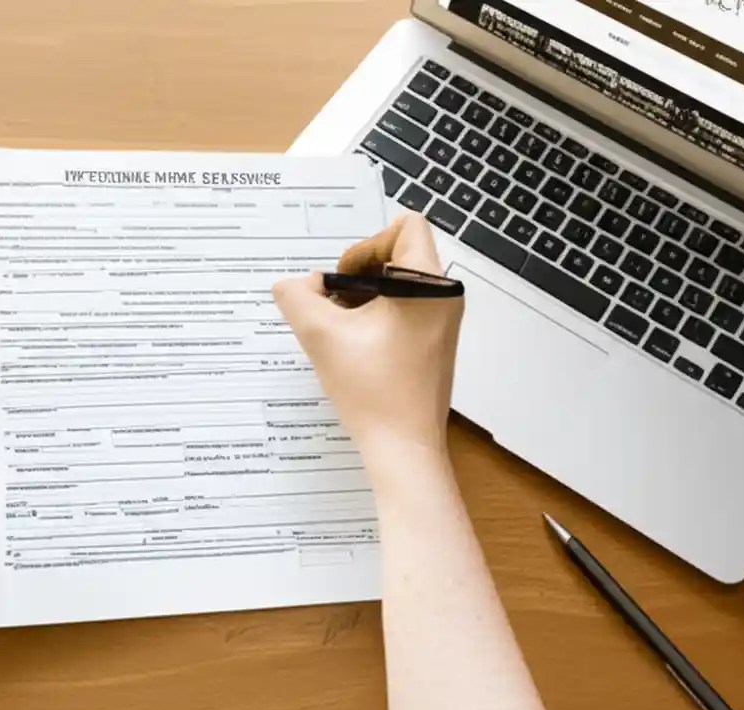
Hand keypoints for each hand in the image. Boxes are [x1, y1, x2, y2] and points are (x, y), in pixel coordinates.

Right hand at [272, 213, 462, 458]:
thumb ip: (298, 296)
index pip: (406, 226)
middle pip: (399, 253)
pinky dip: (377, 317)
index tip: (345, 283)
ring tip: (342, 329)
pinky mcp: (436, 343)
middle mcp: (445, 297)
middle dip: (359, 274)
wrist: (404, 449)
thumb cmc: (372, 392)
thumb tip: (298, 285)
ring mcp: (444, 322)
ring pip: (400, 283)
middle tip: (336, 306)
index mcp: (428, 285)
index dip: (366, 246)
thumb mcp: (321, 336)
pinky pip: (406, 309)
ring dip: (365, 297)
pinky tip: (356, 347)